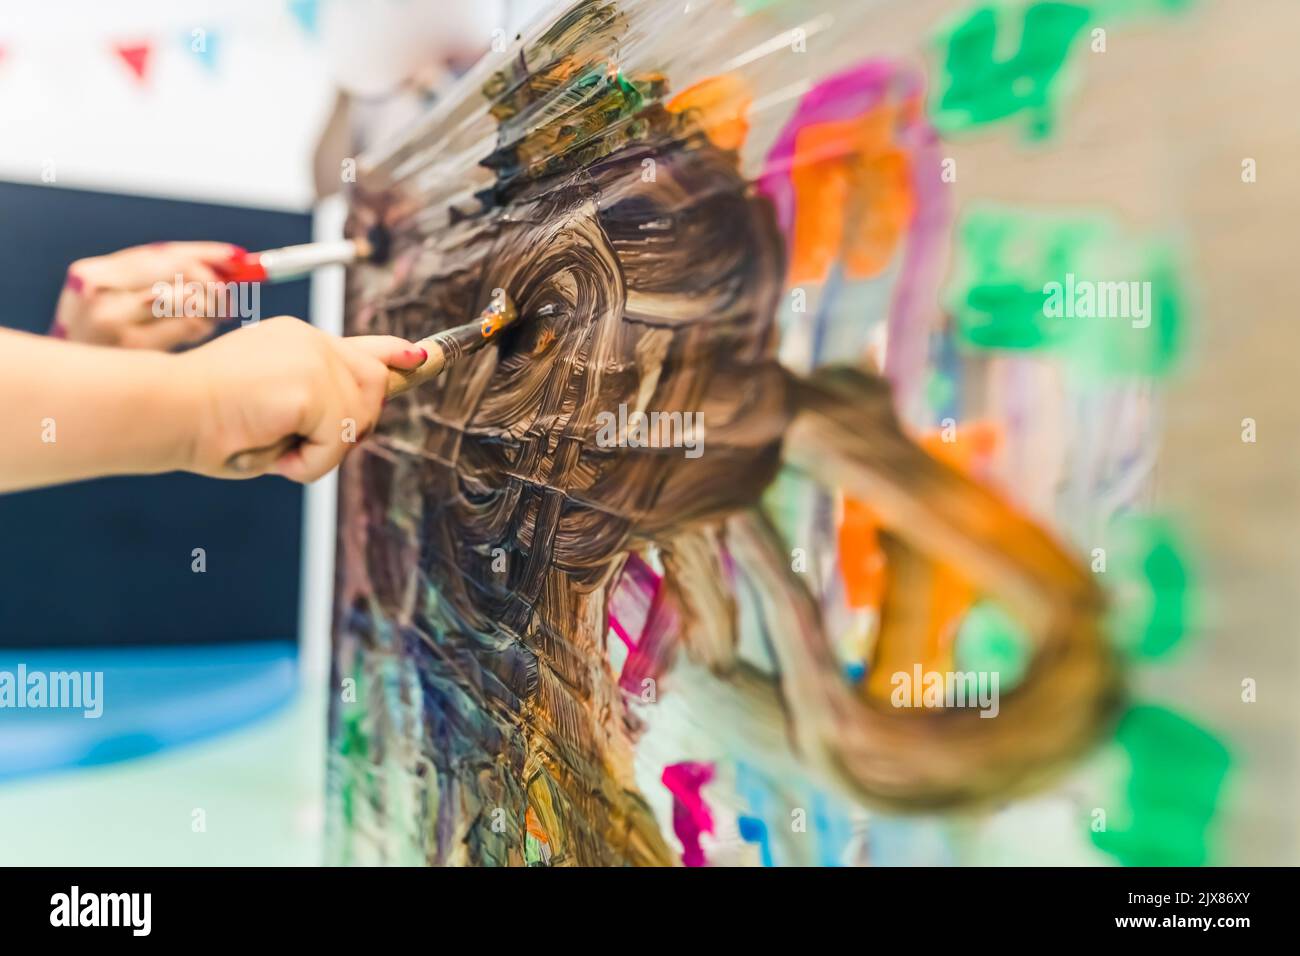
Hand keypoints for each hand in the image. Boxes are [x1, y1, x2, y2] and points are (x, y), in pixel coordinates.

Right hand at [54, 241, 242, 349]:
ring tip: (208, 316)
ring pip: (189, 298)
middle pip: (180, 270)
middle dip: (212, 280)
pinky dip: (202, 326)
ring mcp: (113, 322)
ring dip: (209, 306)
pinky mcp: (134, 349)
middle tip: (227, 294)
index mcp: (92, 274)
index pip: (160, 253)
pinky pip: (189, 326)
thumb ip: (161, 277)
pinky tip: (197, 332)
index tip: (235, 256)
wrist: (77, 386)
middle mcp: (98, 294)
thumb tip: (226, 263)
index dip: (203, 253)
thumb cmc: (106, 339)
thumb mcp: (119, 300)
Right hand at [174, 317, 426, 482]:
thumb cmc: (202, 422)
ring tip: (274, 446)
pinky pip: (339, 442)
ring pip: (360, 417)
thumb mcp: (267, 407)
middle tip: (295, 444)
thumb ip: (312, 404)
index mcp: (297, 338)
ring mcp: (314, 358)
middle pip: (375, 386)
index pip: (365, 345)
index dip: (395, 356)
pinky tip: (273, 453)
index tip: (419, 358)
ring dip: (323, 450)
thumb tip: (361, 417)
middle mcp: (311, 338)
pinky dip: (310, 463)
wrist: (165, 412)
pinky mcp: (313, 386)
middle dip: (349, 427)